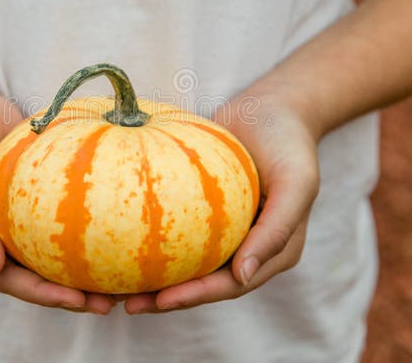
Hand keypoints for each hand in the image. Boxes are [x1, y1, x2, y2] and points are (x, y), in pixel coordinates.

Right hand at [0, 78, 114, 313]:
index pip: (10, 281)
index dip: (44, 296)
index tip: (80, 302)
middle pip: (37, 274)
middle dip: (71, 292)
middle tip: (110, 302)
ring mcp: (14, 217)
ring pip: (51, 250)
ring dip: (82, 267)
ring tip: (120, 278)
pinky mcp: (32, 195)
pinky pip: (59, 216)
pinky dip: (84, 224)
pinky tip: (115, 225)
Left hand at [125, 89, 319, 313]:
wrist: (272, 106)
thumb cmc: (288, 142)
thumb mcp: (296, 182)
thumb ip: (277, 229)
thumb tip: (243, 276)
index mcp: (272, 251)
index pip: (231, 284)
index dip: (196, 296)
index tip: (161, 301)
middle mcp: (246, 246)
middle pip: (203, 280)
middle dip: (166, 297)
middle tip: (129, 304)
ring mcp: (224, 229)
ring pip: (186, 260)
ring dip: (155, 275)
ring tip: (115, 286)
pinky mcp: (204, 209)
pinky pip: (176, 227)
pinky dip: (151, 236)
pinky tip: (119, 238)